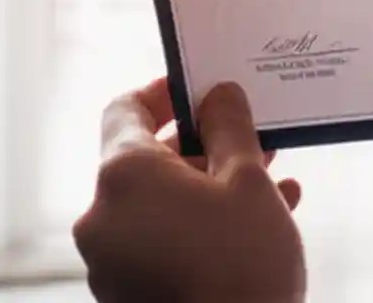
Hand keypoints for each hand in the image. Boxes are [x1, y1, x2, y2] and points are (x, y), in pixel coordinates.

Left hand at [73, 78, 305, 302]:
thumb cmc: (243, 265)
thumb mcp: (249, 182)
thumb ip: (230, 128)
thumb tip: (218, 95)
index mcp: (122, 175)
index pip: (125, 109)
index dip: (165, 92)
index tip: (202, 89)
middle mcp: (102, 216)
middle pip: (147, 159)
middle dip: (205, 145)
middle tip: (253, 138)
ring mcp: (110, 261)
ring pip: (159, 204)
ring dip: (210, 187)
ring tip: (270, 184)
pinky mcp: (127, 294)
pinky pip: (160, 242)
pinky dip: (200, 226)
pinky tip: (257, 225)